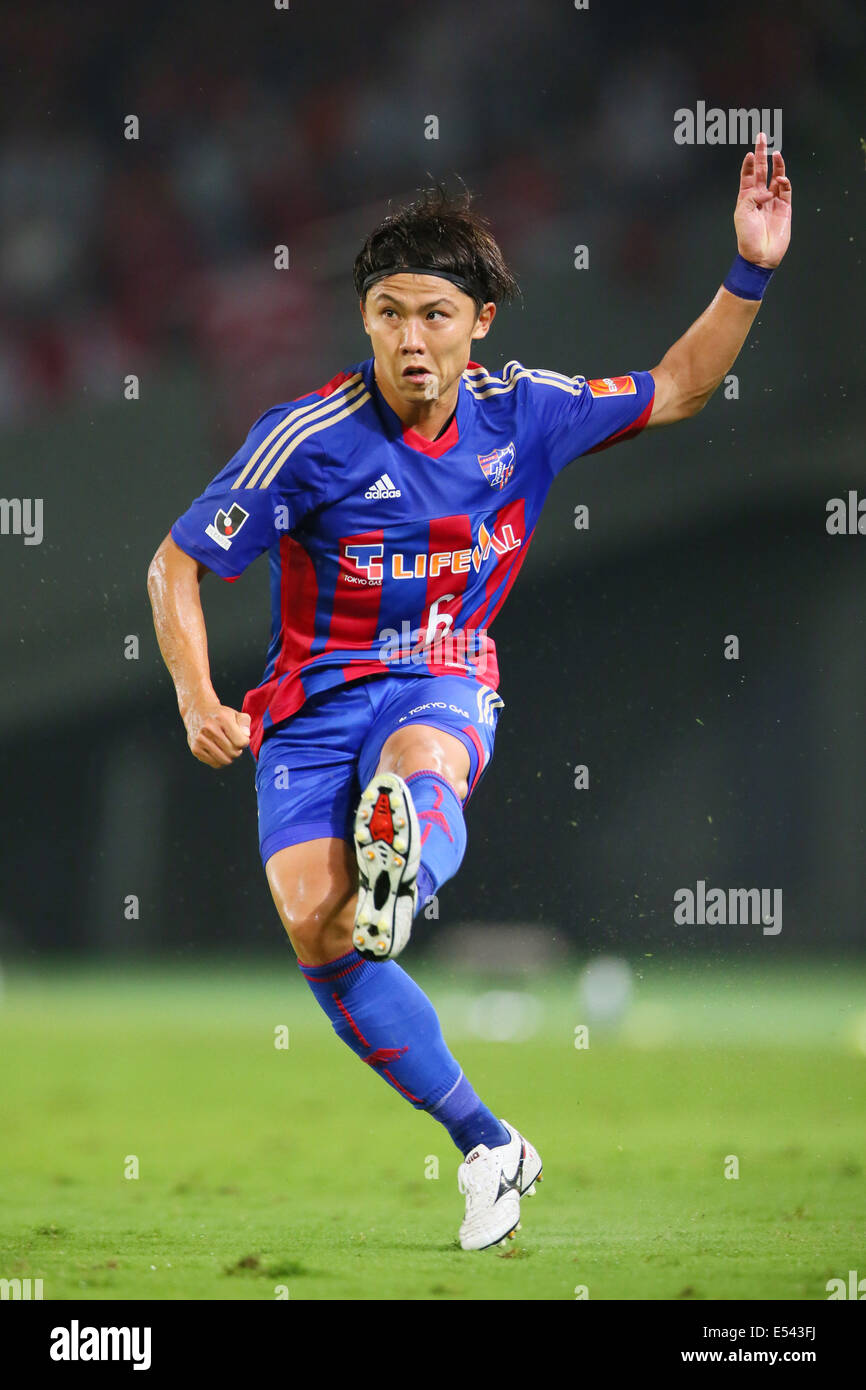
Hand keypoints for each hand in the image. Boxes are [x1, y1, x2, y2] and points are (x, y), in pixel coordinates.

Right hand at [184, 702, 250, 767]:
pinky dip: (220, 760)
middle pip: (233, 753)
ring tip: (227, 748)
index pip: (241, 742)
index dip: (244, 742)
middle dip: (238, 750)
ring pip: (225, 760)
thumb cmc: (220, 715)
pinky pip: (215, 764)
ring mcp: (201, 740)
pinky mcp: (195, 749)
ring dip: (229, 757)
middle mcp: (209, 729)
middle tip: (234, 744)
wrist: (196, 712)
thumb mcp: (235, 713)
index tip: (241, 738)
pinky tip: (218, 751)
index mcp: (222, 718)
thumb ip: (244, 723)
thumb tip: (246, 736)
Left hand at [734, 132, 791, 268]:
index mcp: (746, 198)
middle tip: (762, 136)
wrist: (760, 255)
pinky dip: (785, 182)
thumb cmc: (747, 237)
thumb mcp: (742, 214)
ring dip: (777, 164)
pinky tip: (781, 178)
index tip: (750, 152)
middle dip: (762, 154)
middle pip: (762, 170)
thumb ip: (753, 197)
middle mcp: (760, 197)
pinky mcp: (785, 207)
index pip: (748, 176)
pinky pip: (786, 190)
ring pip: (776, 177)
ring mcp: (773, 201)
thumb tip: (769, 189)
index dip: (749, 164)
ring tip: (776, 153)